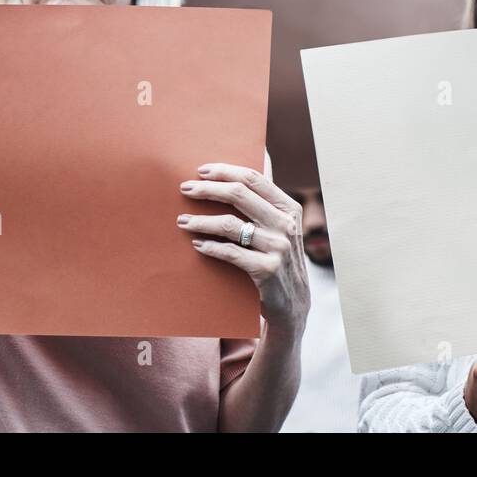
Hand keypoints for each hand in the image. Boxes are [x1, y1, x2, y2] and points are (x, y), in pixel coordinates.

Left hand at [178, 163, 309, 333]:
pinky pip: (231, 253)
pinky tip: (197, 244)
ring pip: (230, 224)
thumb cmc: (278, 260)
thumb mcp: (280, 229)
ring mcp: (278, 247)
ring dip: (201, 220)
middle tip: (185, 189)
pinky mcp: (267, 270)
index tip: (201, 170)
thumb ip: (263, 205)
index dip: (226, 171)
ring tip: (182, 221)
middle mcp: (285, 224)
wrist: (293, 305)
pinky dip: (210, 247)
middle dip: (208, 189)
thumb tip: (233, 175)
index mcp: (288, 208)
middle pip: (239, 195)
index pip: (254, 179)